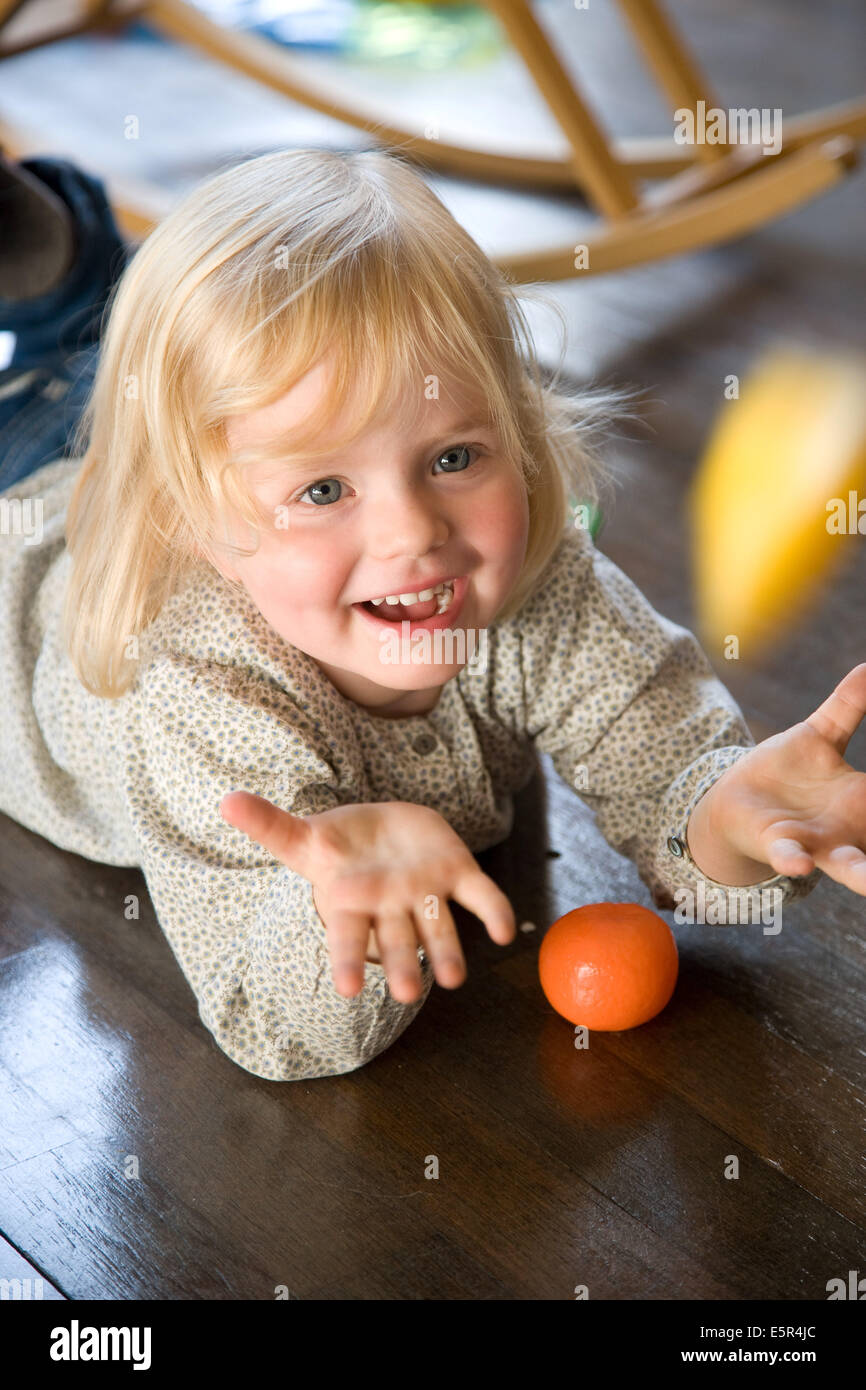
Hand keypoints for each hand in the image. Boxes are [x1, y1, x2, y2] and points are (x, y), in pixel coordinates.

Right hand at [219, 793, 515, 1002]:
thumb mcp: (303, 837)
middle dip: (405, 966)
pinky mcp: (456, 874)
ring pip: (439, 927)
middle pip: (398, 942)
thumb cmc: (337, 846)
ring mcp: (425, 895)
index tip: (349, 991)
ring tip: (457, 979)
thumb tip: (225, 800)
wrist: (379, 834)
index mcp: (353, 904)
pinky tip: (507, 929)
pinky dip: (494, 911)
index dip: (349, 961)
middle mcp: (390, 909)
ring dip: (450, 952)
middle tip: (410, 993)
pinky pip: (479, 896)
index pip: (347, 939)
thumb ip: (269, 825)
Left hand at [703, 663, 865, 895]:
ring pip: (849, 866)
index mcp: (865, 803)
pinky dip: (793, 860)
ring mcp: (816, 843)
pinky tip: (800, 863)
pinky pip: (788, 856)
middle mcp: (849, 830)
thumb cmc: (783, 775)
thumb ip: (848, 707)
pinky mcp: (779, 846)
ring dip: (865, 876)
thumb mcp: (820, 736)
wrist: (732, 804)